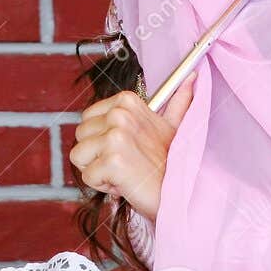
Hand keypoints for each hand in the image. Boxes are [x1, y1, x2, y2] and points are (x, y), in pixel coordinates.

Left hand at [68, 74, 194, 221]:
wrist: (181, 192)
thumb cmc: (170, 162)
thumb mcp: (171, 126)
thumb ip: (175, 102)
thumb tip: (191, 78)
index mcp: (126, 100)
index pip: (86, 119)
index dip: (101, 139)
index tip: (126, 148)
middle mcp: (119, 114)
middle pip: (79, 136)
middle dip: (97, 155)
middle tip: (125, 161)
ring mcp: (116, 136)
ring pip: (78, 156)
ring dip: (98, 170)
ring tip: (124, 171)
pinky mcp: (113, 161)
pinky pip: (87, 177)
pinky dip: (103, 185)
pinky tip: (125, 182)